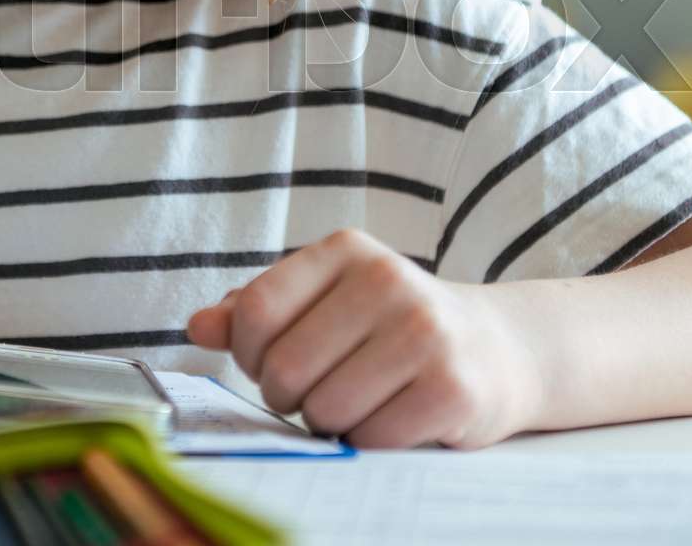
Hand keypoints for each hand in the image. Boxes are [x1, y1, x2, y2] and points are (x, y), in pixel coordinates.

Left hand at [187, 229, 541, 448]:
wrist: (495, 349)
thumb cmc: (388, 326)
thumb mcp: (324, 300)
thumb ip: (255, 311)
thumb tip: (197, 326)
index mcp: (346, 250)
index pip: (255, 311)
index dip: (248, 353)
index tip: (268, 361)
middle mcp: (388, 280)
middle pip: (285, 368)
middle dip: (287, 396)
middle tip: (314, 392)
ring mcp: (425, 333)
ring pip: (325, 409)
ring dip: (328, 423)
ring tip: (355, 402)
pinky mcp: (452, 388)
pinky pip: (371, 439)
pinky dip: (368, 442)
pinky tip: (390, 418)